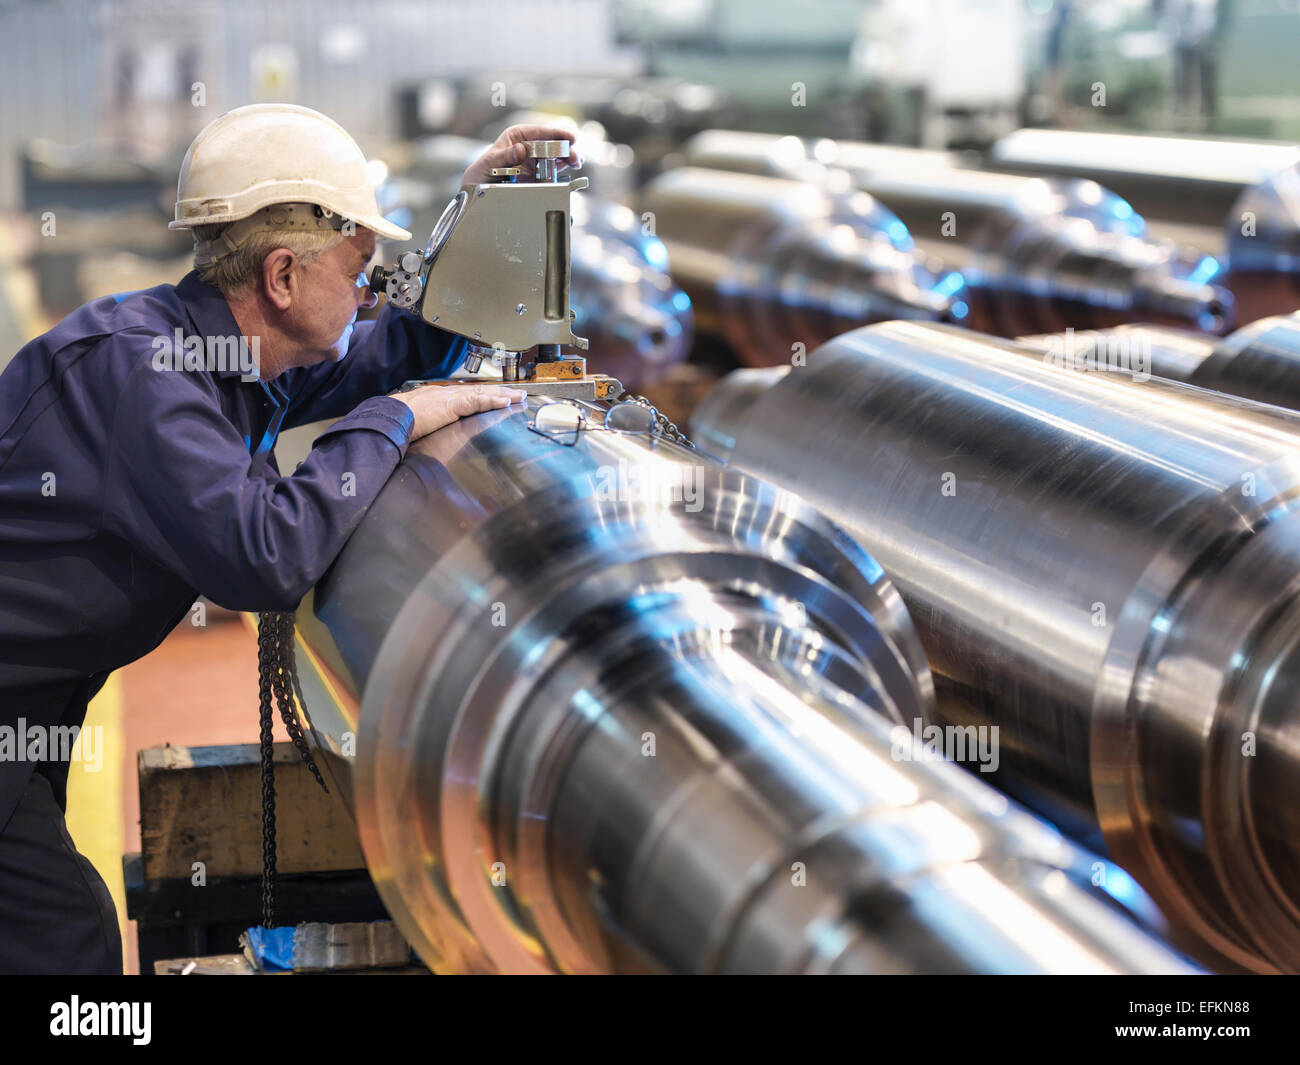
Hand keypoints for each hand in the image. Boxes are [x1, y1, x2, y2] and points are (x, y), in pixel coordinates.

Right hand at [390, 383, 526, 439]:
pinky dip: (493, 401)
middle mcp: (445, 393)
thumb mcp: (419, 422)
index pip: (466, 395)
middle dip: (498, 392)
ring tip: (518, 397)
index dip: (484, 395)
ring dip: (502, 395)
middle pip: (478, 391)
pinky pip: (477, 401)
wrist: (388, 418)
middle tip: (515, 393)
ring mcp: (449, 397)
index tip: (496, 397)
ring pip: (482, 394)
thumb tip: (435, 432)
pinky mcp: (451, 404)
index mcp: (438, 398)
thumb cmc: (397, 422)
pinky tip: (505, 402)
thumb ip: (431, 424)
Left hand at [460, 123, 582, 184]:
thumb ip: (505, 156)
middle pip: (551, 144)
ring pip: (555, 157)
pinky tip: (571, 171)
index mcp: (518, 136)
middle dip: (565, 148)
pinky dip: (562, 171)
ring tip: (577, 162)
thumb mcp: (491, 163)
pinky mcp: (537, 176)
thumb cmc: (481, 172)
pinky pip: (553, 171)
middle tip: (575, 156)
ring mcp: (534, 162)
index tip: (570, 138)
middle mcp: (528, 147)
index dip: (556, 134)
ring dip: (568, 158)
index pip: (540, 133)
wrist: (477, 191)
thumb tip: (521, 149)